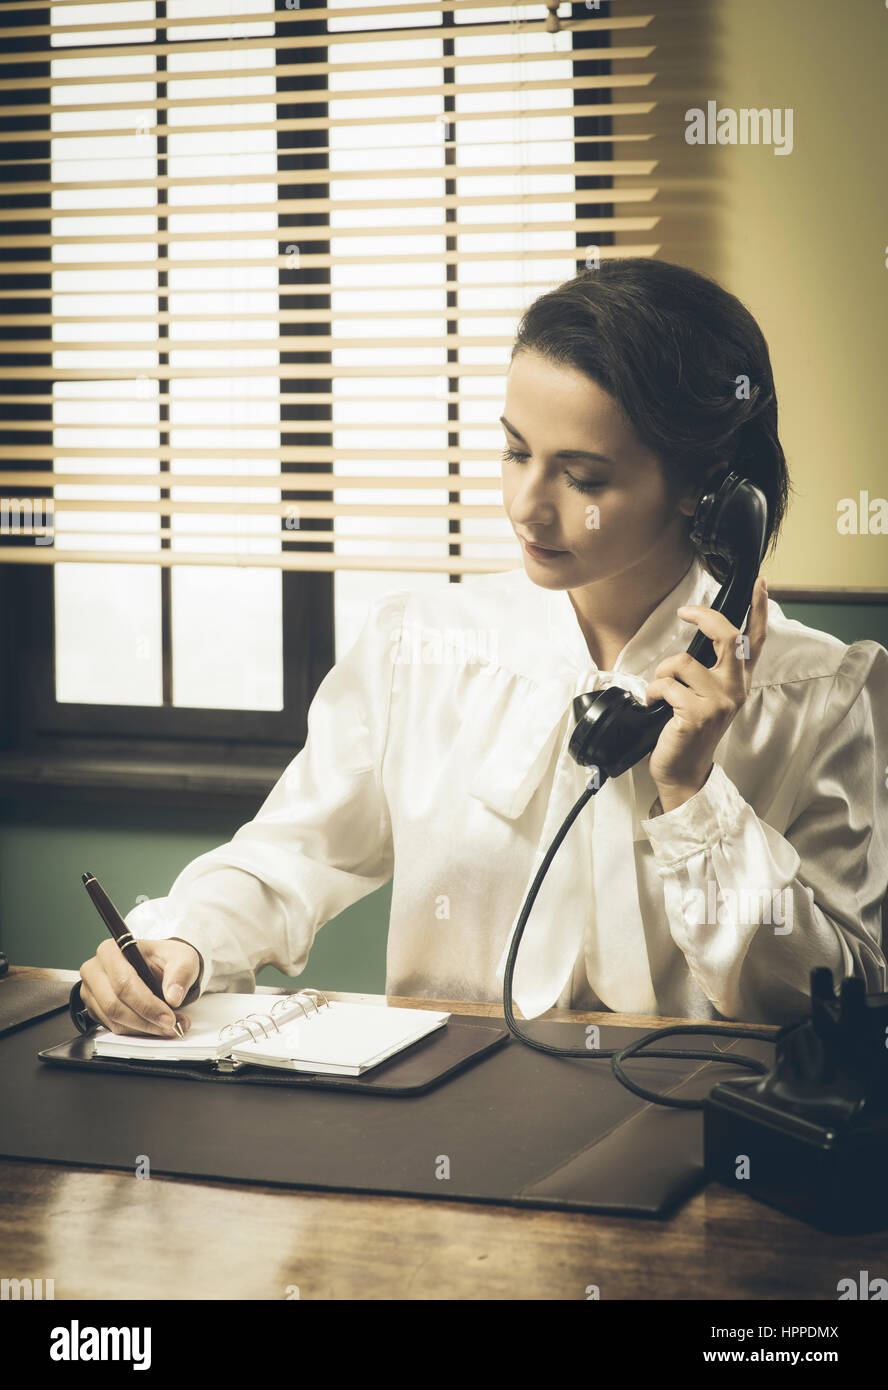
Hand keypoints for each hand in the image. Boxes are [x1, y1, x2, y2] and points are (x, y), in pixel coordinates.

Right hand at [79, 936, 200, 1035]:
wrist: (159, 965)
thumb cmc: (166, 959)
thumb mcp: (182, 958)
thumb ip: (180, 974)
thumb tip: (173, 997)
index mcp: (111, 951)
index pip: (124, 983)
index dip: (146, 1004)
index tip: (168, 1017)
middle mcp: (95, 970)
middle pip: (114, 1005)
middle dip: (145, 1020)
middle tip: (170, 1026)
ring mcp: (91, 990)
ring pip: (113, 1020)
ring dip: (143, 1029)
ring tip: (168, 1026)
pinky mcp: (95, 1008)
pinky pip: (113, 1027)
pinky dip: (136, 1031)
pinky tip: (154, 1026)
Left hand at [644, 576, 768, 807]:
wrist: (683, 770)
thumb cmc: (688, 731)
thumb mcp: (707, 698)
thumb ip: (709, 670)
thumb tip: (697, 636)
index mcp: (740, 682)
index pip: (755, 641)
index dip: (759, 609)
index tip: (760, 583)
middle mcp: (736, 689)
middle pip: (728, 636)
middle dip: (705, 617)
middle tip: (686, 611)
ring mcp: (719, 702)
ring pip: (683, 661)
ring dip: (662, 672)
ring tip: (660, 690)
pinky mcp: (698, 714)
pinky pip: (665, 684)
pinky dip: (652, 692)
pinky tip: (654, 705)